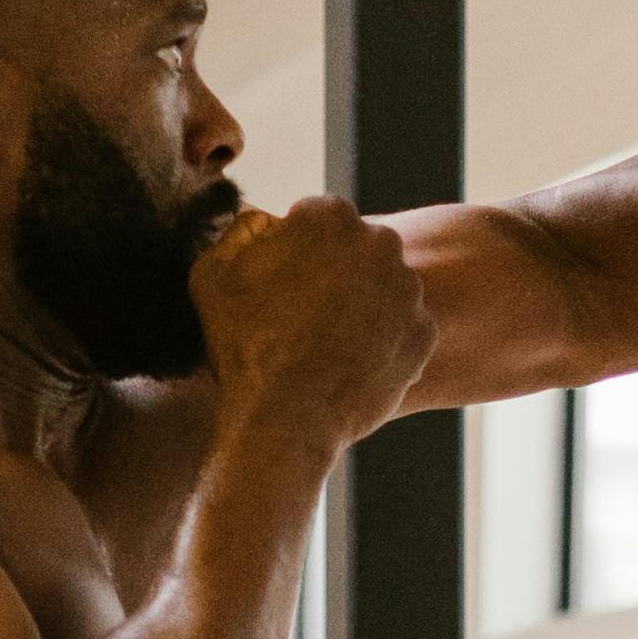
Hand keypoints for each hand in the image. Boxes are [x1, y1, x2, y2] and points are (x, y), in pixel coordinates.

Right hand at [190, 192, 438, 461]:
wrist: (285, 420)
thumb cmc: (243, 346)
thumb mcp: (212, 275)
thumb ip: (237, 234)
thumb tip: (257, 222)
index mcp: (331, 218)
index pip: (319, 219)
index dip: (299, 249)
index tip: (286, 280)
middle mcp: (380, 243)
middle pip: (359, 249)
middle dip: (337, 272)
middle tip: (307, 313)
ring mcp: (409, 291)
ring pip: (385, 288)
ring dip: (363, 306)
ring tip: (327, 342)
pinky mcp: (424, 334)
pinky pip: (403, 330)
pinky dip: (382, 343)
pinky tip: (350, 363)